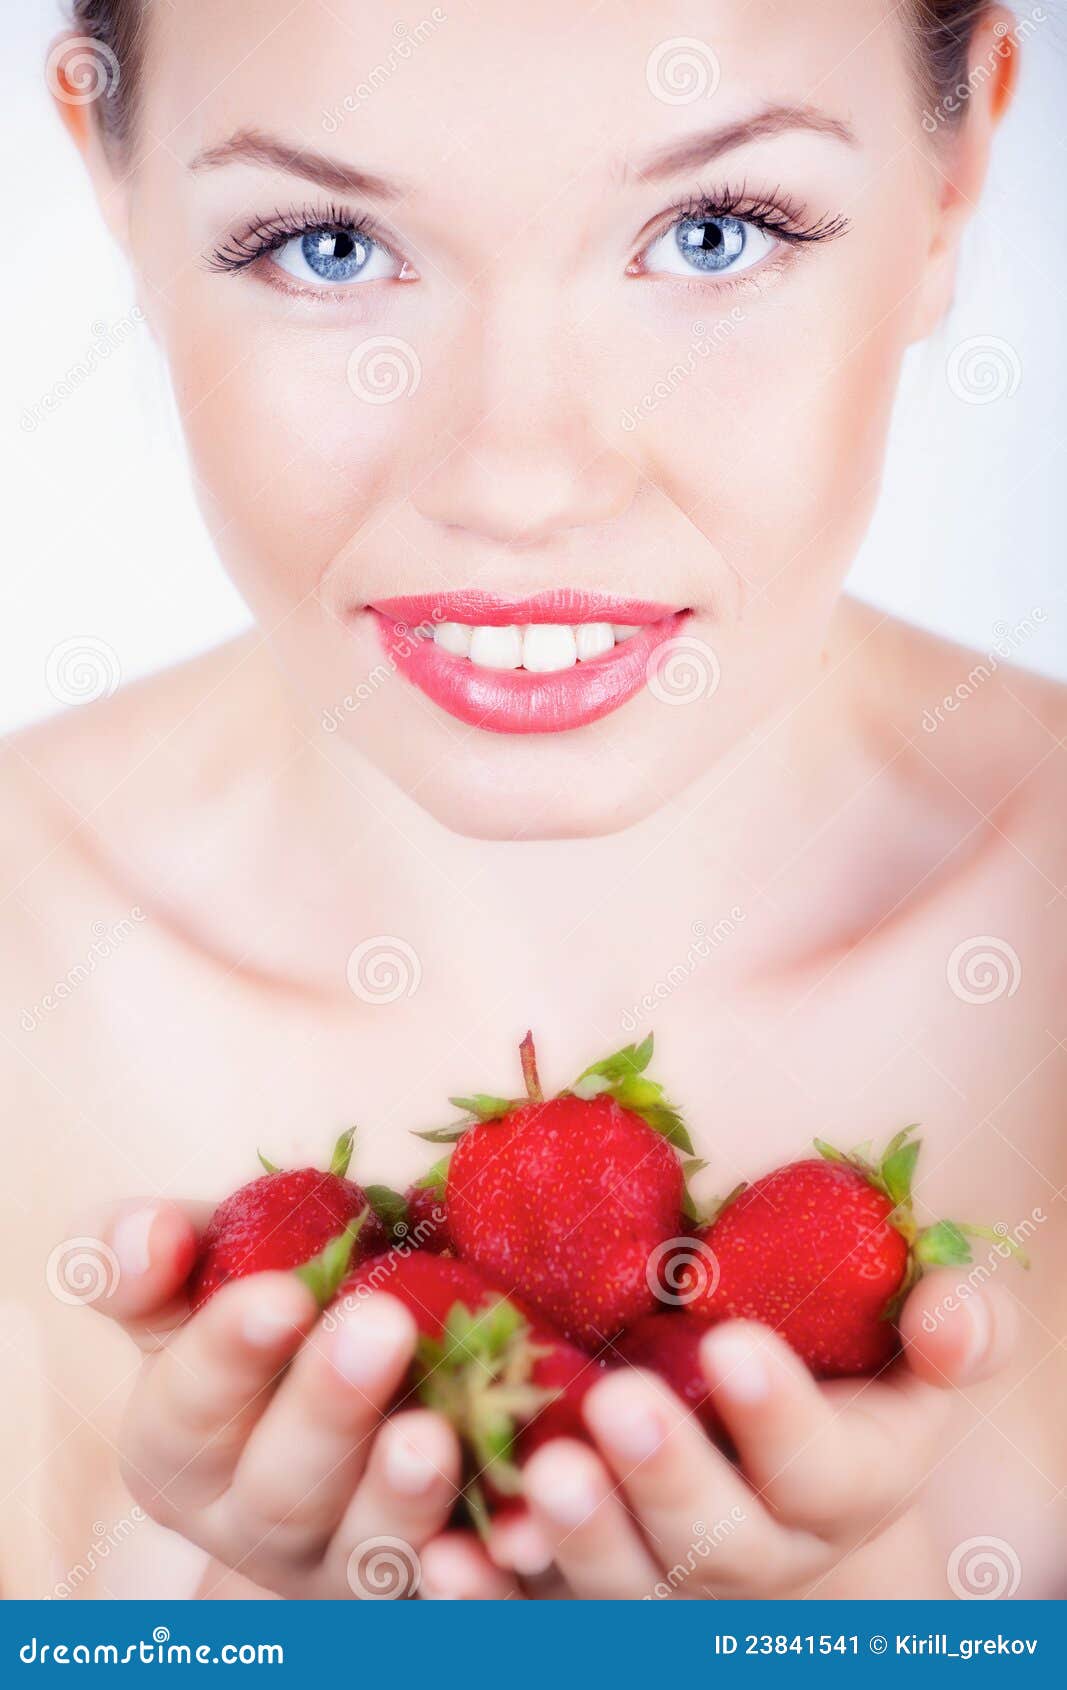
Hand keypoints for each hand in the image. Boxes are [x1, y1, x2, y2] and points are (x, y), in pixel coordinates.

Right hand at [82, 1199, 519, 1598]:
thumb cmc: (285, 1299)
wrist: (388, 1347)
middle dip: (326, 1409)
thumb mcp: (210, 1265)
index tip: (283, 1292)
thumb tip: (149, 1236)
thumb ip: (152, 1250)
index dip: (226, 1353)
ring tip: (437, 1434)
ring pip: (368, 1551)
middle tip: (379, 1326)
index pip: (184, 1413)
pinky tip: (524, 1525)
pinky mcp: (439, 1589)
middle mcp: (254, 1526)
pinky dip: (492, 1564)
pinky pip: (468, 1594)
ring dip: (403, 1497)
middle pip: (279, 1490)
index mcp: (179, 1452)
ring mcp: (349, 1566)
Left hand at [488, 1273, 1018, 1598]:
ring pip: (624, 1588)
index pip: (822, 1469)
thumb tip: (950, 1314)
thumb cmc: (842, 1371)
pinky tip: (438, 1553)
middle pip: (718, 1543)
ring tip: (538, 1470)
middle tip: (619, 1402)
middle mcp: (756, 1555)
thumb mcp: (910, 1349)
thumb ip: (951, 1328)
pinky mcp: (581, 1594)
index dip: (780, 1415)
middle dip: (670, 1476)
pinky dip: (487, 1592)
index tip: (731, 1340)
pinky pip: (534, 1611)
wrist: (765, 1448)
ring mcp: (667, 1586)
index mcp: (841, 1487)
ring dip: (576, 1537)